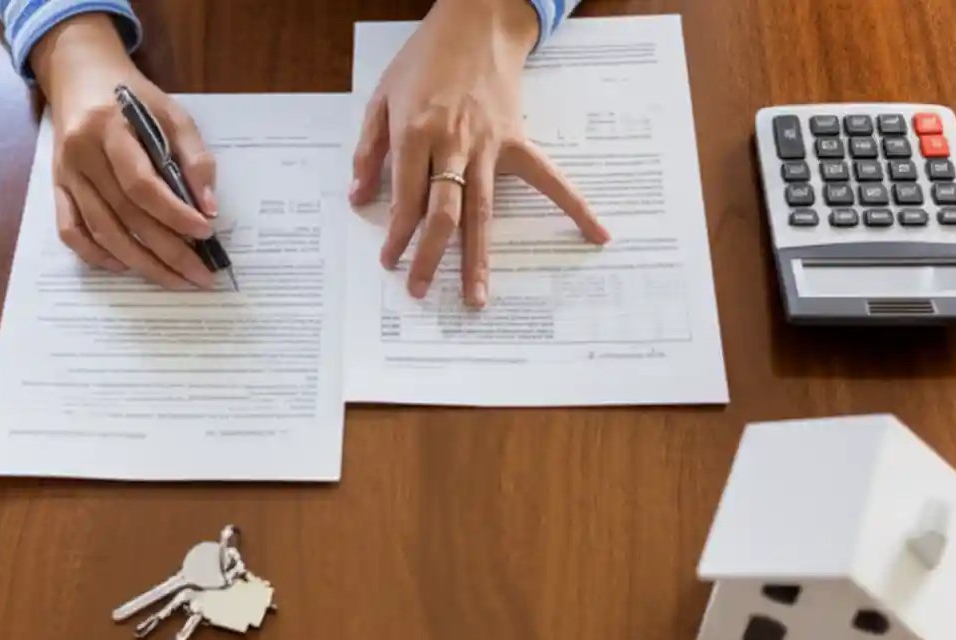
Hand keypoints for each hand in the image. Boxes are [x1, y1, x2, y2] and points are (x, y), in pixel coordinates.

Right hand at [30, 14, 216, 288]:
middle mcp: (82, 155)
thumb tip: (209, 208)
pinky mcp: (57, 188)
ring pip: (101, 231)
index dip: (174, 213)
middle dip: (168, 251)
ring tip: (175, 281)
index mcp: (110, 128)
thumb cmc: (133, 96)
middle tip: (200, 276)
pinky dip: (97, 255)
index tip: (205, 233)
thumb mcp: (172, 112)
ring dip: (141, 264)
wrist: (81, 76)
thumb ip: (194, 157)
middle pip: (126, 215)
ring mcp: (66, 175)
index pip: (142, 183)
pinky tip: (127, 266)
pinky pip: (70, 231)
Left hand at [349, 0, 609, 307]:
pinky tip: (595, 233)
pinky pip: (547, 179)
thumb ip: (369, 150)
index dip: (397, 235)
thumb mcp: (382, 97)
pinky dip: (574, 206)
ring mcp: (488, 145)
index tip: (390, 261)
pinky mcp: (516, 141)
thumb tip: (360, 196)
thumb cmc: (424, 60)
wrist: (475, 23)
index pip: (406, 199)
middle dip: (431, 257)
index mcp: (415, 133)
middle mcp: (453, 144)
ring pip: (482, 210)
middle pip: (444, 213)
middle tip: (421, 291)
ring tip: (477, 297)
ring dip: (478, 257)